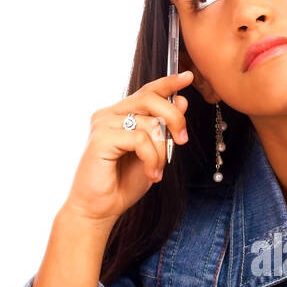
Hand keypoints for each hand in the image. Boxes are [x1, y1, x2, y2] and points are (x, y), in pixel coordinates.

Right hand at [62, 70, 194, 225]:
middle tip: (182, 140)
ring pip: (149, 123)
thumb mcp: (152, 154)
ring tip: (156, 171)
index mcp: (120, 115)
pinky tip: (150, 175)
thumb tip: (182, 102)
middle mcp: (109, 114)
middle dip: (173, 117)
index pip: (146, 91)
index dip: (168, 83)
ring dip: (161, 151)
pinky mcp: (101, 138)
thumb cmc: (122, 184)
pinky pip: (139, 139)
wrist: (98, 210)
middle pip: (149, 98)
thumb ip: (164, 129)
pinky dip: (151, 159)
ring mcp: (103, 124)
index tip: (187, 77)